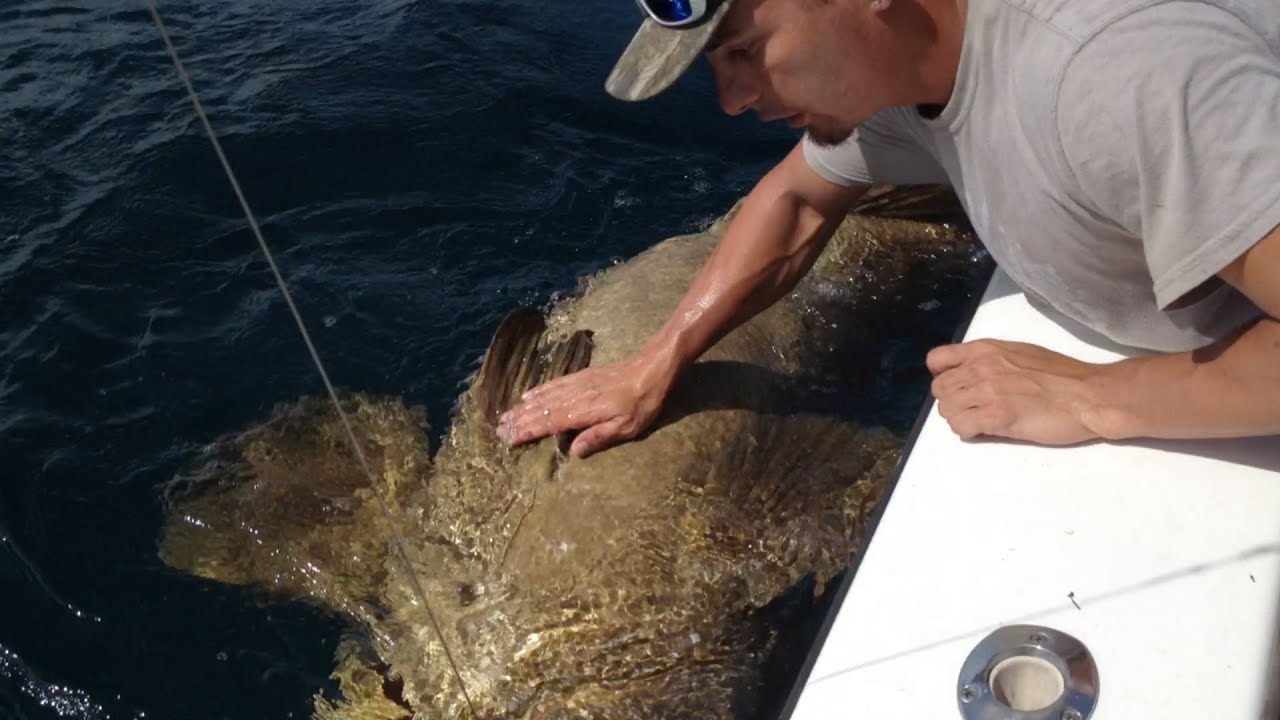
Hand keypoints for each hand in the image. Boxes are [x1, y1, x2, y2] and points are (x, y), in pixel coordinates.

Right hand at [497, 354, 673, 458]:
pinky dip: (539, 390)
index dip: (527, 431)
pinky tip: (529, 395)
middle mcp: (575, 396)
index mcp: (584, 411)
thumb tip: (573, 451)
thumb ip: (599, 437)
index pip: (549, 423)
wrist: (651, 370)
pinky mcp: (583, 376)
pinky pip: (555, 384)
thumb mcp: (627, 427)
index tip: (509, 439)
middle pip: (541, 410)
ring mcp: (577, 384)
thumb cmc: (643, 403)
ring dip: (524, 407)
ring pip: (544, 396)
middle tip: (498, 429)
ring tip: (506, 415)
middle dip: (518, 420)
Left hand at [926, 339, 1117, 444]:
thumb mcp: (1020, 354)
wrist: (1091, 394)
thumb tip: (974, 376)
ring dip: (961, 419)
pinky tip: (988, 431)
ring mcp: (988, 391)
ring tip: (984, 422)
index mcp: (985, 349)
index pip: (936, 360)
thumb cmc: (1064, 376)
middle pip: (939, 390)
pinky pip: (961, 428)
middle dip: (954, 402)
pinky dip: (970, 433)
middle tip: (975, 410)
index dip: (942, 376)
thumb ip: (992, 362)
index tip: (957, 387)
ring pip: (947, 411)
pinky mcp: (997, 416)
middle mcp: (981, 366)